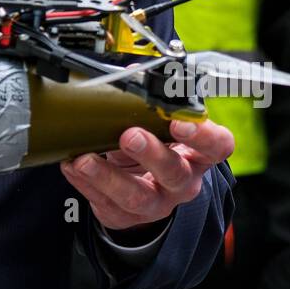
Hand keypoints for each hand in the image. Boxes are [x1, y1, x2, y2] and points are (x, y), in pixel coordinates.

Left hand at [60, 118, 233, 233]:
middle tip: (129, 136)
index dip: (203, 135)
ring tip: (84, 160)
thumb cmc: (156, 146)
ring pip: (136, 196)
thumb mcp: (160, 124)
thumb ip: (150, 101)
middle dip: (151, 154)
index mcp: (198, 153)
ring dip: (108, 177)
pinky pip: (105, 203)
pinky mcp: (126, 216)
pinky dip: (85, 184)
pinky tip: (72, 166)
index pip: (217, 146)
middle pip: (174, 173)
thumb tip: (133, 72)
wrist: (144, 186)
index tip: (180, 122)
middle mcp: (182, 181)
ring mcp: (156, 203)